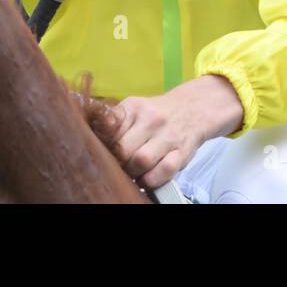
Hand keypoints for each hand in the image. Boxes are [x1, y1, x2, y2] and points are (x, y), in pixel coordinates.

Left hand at [89, 74, 244, 190]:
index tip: (103, 150)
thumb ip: (115, 123)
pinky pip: (163, 172)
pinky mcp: (182, 153)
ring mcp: (168, 136)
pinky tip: (146, 178)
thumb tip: (93, 141)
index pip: (109, 127)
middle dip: (117, 161)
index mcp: (134, 106)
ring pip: (142, 160)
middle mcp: (151, 119)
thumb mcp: (135, 108)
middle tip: (118, 164)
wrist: (193, 109)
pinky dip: (150, 180)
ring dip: (132, 172)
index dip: (103, 144)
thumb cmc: (156, 113)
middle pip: (123, 148)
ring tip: (132, 172)